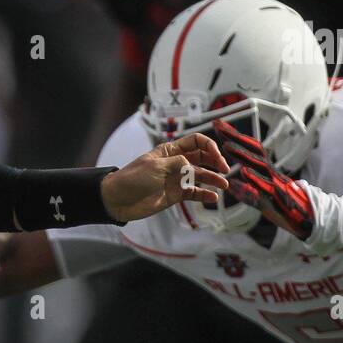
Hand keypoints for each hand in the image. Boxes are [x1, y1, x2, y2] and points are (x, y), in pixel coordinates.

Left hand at [101, 133, 229, 221]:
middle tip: (225, 169)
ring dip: (213, 179)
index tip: (217, 157)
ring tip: (224, 185)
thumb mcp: (155, 167)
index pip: (196, 142)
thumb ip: (178, 164)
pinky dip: (204, 194)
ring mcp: (176, 179)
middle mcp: (176, 162)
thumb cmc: (133, 179)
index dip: (209, 146)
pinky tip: (213, 198)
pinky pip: (194, 193)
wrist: (117, 200)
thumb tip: (195, 166)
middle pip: (202, 157)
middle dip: (215, 161)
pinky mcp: (175, 194)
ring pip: (201, 175)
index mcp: (170, 150)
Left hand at [210, 119, 314, 239]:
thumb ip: (249, 190)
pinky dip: (254, 180)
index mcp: (268, 172)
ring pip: (259, 166)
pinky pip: (265, 188)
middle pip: (254, 152)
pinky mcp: (278, 200)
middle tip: (217, 125)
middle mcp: (273, 174)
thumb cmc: (286, 209)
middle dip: (235, 138)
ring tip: (226, 146)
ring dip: (243, 155)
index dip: (236, 137)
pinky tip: (244, 172)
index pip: (251, 150)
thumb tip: (233, 185)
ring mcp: (276, 186)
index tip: (220, 125)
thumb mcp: (265, 198)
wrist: (309, 222)